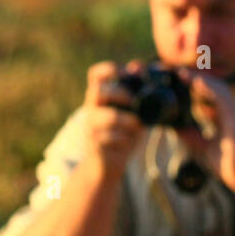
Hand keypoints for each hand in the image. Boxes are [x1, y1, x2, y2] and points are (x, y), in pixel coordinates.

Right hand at [81, 60, 146, 178]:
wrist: (106, 166)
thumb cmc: (121, 136)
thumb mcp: (132, 114)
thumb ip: (138, 97)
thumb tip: (143, 72)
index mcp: (100, 98)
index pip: (96, 75)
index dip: (111, 69)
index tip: (128, 73)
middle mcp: (91, 109)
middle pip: (98, 91)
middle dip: (120, 94)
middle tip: (134, 102)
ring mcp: (90, 128)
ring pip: (107, 117)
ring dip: (127, 121)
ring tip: (137, 127)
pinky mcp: (94, 145)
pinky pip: (110, 138)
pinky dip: (124, 140)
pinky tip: (127, 143)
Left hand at [174, 69, 234, 195]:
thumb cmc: (232, 166)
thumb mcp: (205, 147)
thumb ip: (193, 136)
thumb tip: (176, 129)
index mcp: (227, 118)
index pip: (210, 97)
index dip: (195, 87)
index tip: (179, 80)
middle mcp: (233, 112)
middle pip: (213, 88)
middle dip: (195, 80)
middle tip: (177, 73)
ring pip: (217, 88)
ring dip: (199, 80)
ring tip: (182, 74)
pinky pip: (222, 96)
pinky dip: (208, 87)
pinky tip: (195, 81)